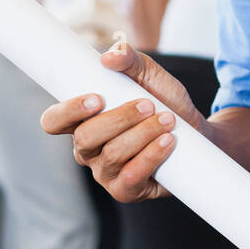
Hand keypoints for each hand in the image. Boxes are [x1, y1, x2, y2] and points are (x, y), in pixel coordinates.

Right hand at [40, 43, 205, 202]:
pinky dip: (151, 155)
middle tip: (148, 105)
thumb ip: (129, 59)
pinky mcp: (125, 191)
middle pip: (86, 138)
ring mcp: (104, 172)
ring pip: (112, 154)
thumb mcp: (150, 74)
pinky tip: (167, 141)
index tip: (97, 99)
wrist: (196, 133)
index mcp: (82, 121)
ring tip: (167, 119)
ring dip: (142, 133)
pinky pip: (131, 176)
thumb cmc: (164, 102)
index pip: (53, 121)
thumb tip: (108, 57)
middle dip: (120, 119)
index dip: (68, 111)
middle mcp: (87, 149)